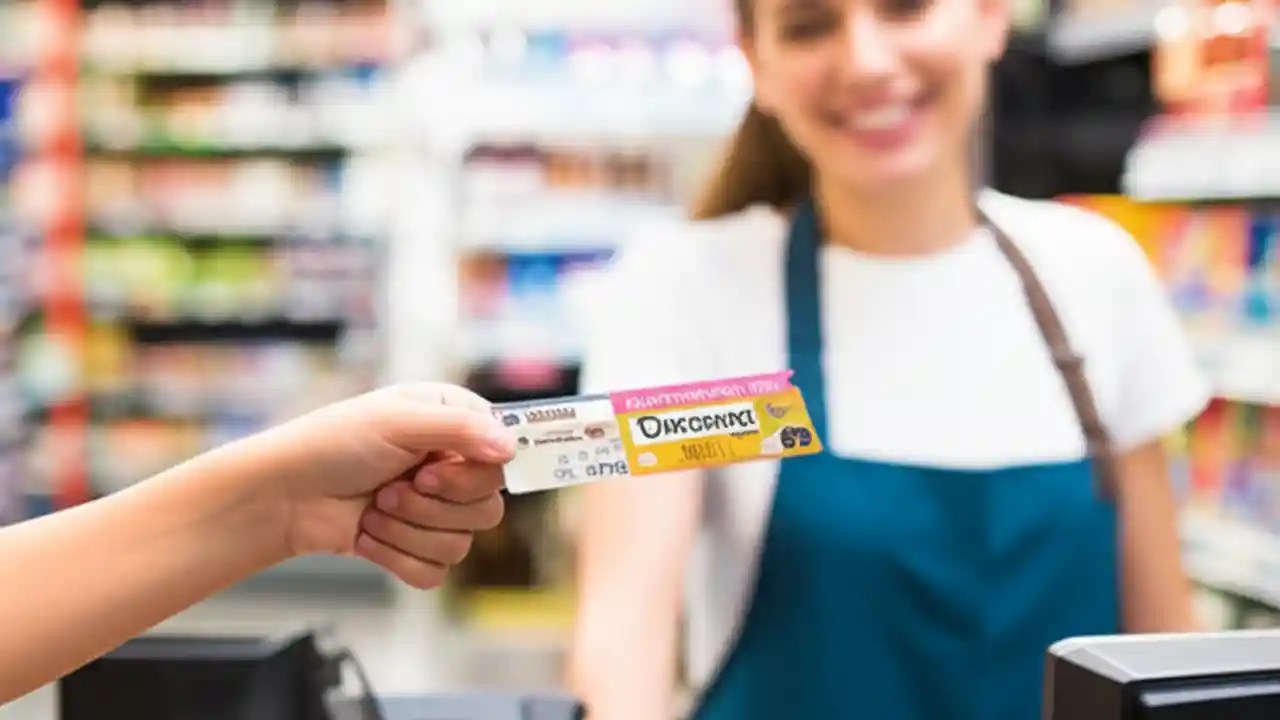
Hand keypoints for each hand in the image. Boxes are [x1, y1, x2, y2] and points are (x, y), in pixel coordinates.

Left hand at [264, 383, 514, 587]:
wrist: (282, 496)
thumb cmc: (331, 444)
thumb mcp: (397, 420)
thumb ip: (460, 429)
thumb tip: (510, 448)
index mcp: (455, 425)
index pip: (504, 457)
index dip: (473, 473)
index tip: (432, 471)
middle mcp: (451, 467)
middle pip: (488, 507)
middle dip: (432, 505)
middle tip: (394, 487)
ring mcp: (434, 511)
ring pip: (462, 543)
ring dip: (408, 530)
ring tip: (373, 509)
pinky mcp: (415, 549)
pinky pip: (436, 571)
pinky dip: (396, 557)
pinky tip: (367, 535)